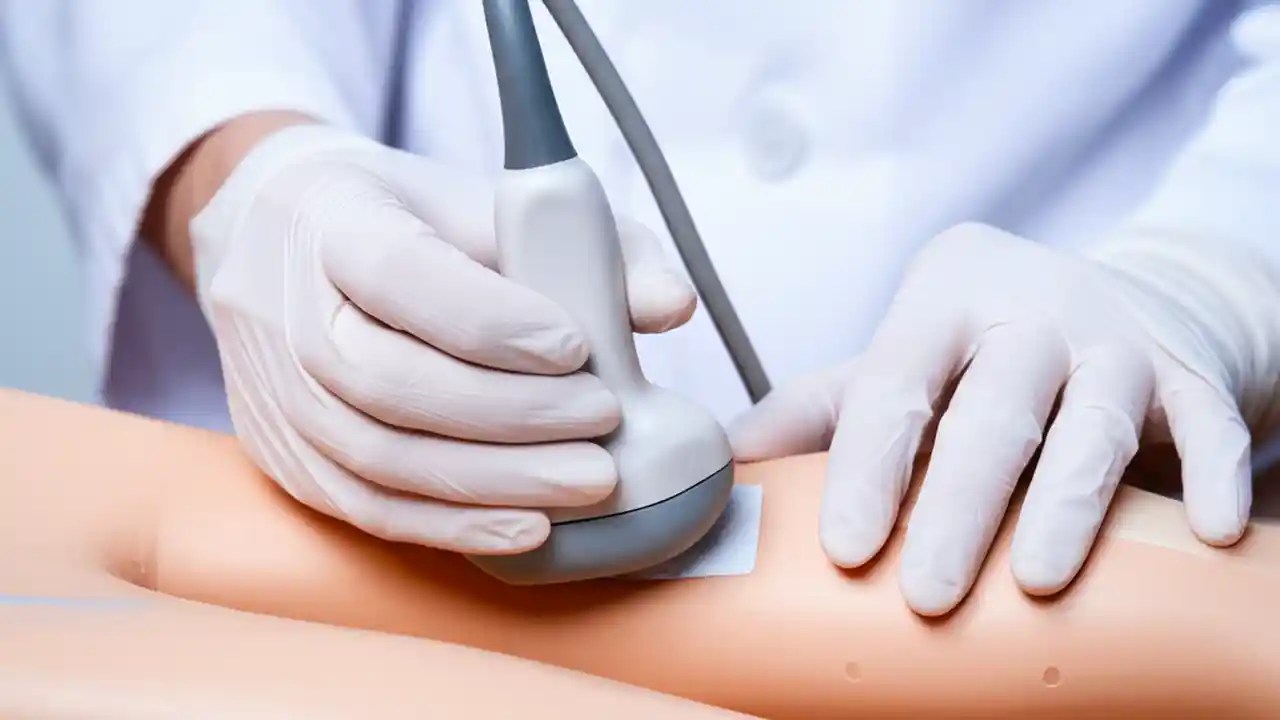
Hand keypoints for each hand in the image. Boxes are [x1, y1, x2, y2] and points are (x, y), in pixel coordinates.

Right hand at [180, 120, 694, 552]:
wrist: (280, 244)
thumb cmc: (407, 221)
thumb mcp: (487, 201)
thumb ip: (589, 246)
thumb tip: (671, 305)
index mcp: (332, 221)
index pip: (399, 274)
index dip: (489, 321)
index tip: (576, 346)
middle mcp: (285, 312)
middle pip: (389, 382)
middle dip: (511, 414)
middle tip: (603, 421)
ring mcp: (278, 395)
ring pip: (381, 458)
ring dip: (495, 482)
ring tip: (588, 479)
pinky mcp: (289, 460)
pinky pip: (369, 509)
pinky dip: (454, 527)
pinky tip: (528, 527)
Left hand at [731, 223, 1253, 614]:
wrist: (1103, 302)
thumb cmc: (975, 350)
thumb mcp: (897, 360)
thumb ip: (816, 408)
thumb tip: (722, 461)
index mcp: (942, 296)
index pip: (893, 381)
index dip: (866, 467)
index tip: (846, 550)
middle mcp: (1029, 305)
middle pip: (992, 407)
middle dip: (957, 505)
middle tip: (925, 594)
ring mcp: (1114, 333)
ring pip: (1093, 419)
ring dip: (1065, 504)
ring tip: (1033, 581)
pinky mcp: (1186, 367)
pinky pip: (1209, 417)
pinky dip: (1215, 471)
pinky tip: (1212, 531)